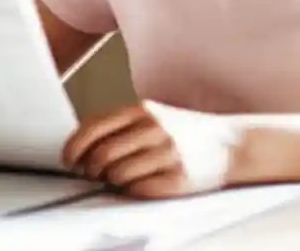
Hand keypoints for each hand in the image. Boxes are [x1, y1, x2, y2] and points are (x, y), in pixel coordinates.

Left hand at [62, 100, 240, 198]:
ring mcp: (167, 154)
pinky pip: (139, 189)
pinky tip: (140, 183)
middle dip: (90, 169)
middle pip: (101, 154)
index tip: (68, 160)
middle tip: (91, 174)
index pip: (94, 127)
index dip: (74, 147)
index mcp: (143, 110)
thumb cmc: (185, 132)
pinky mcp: (178, 178)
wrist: (231, 143)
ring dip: (111, 181)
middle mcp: (155, 129)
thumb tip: (80, 145)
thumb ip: (121, 125)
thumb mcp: (153, 116)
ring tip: (119, 178)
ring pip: (117, 174)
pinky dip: (132, 189)